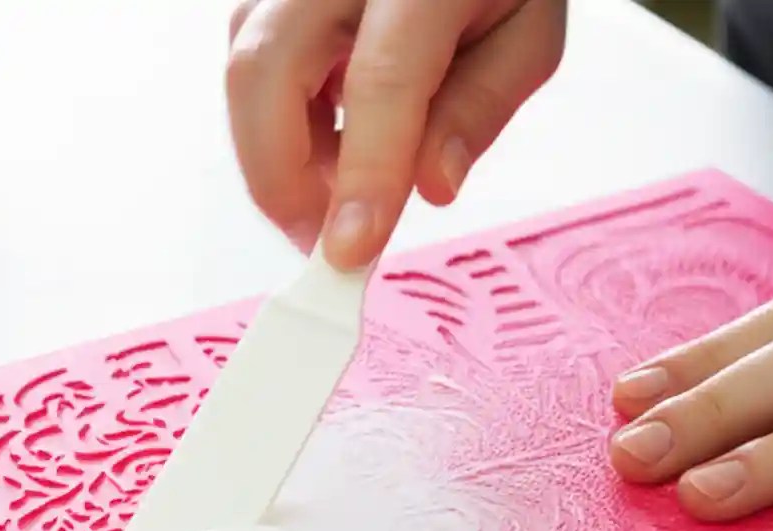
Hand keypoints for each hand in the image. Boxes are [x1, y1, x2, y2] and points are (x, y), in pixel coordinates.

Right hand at [227, 0, 566, 269]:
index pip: (382, 80)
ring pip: (244, 63)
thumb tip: (429, 186)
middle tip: (321, 242)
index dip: (363, 174)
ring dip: (276, 149)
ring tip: (339, 186)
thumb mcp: (528, 34)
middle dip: (279, 177)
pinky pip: (249, 50)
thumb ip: (480, 106)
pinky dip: (277, 115)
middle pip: (266, 68)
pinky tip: (325, 138)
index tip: (350, 253)